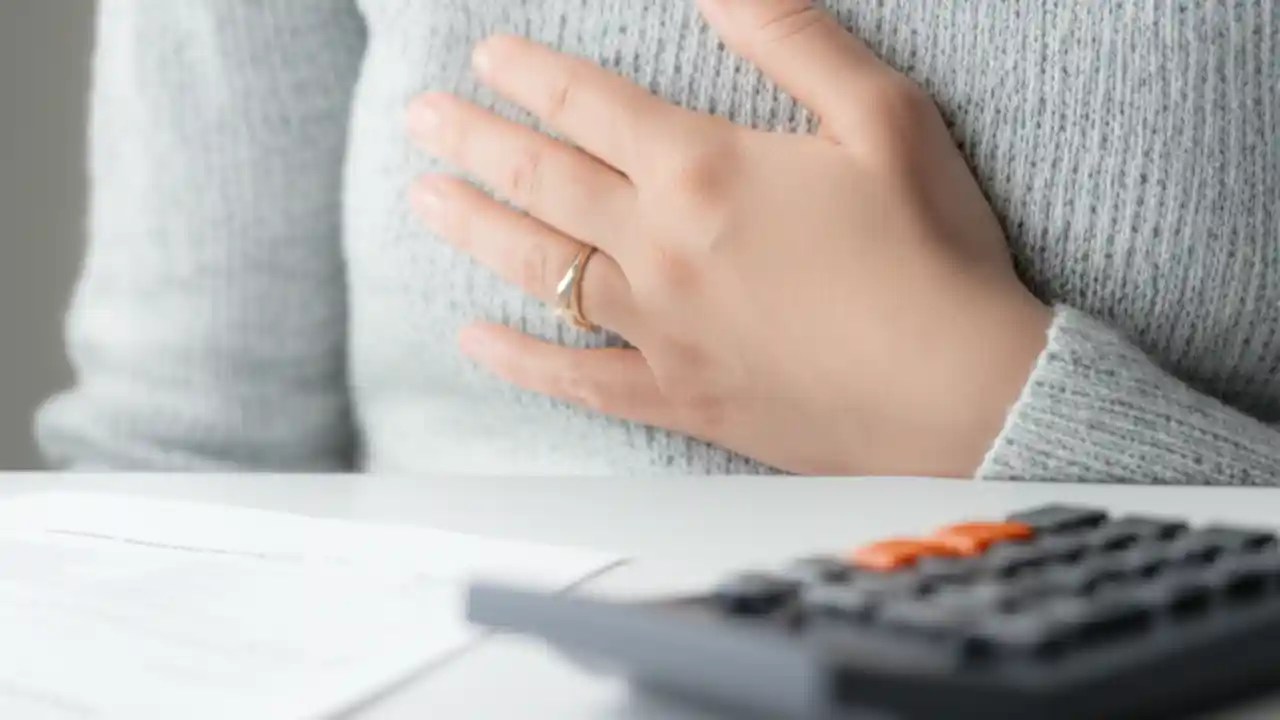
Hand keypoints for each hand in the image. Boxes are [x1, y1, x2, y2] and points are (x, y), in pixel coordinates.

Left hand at [406, 0, 1051, 476]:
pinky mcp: (674, 396)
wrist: (963, 393)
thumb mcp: (882, 115)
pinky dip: (518, 361)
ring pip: (538, 269)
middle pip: (541, 180)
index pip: (588, 105)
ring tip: (423, 199)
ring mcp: (657, 329)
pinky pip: (573, 379)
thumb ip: (791, 38)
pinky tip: (474, 340)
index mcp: (701, 170)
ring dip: (475, 228)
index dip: (531, 73)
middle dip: (474, 140)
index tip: (488, 57)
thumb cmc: (932, 250)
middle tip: (422, 119)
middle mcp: (658, 247)